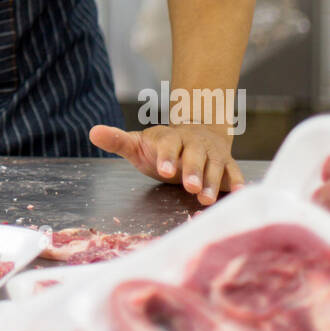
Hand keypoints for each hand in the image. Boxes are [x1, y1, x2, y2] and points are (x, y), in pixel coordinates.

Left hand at [89, 122, 244, 205]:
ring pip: (215, 166)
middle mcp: (194, 144)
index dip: (167, 156)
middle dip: (193, 171)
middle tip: (191, 187)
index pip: (169, 145)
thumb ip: (118, 140)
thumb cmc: (161, 147)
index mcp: (170, 138)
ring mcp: (212, 153)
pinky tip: (239, 193)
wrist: (196, 134)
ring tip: (207, 199)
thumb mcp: (139, 144)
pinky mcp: (227, 164)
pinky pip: (233, 171)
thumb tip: (92, 132)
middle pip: (195, 155)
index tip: (163, 169)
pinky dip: (237, 181)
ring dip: (213, 181)